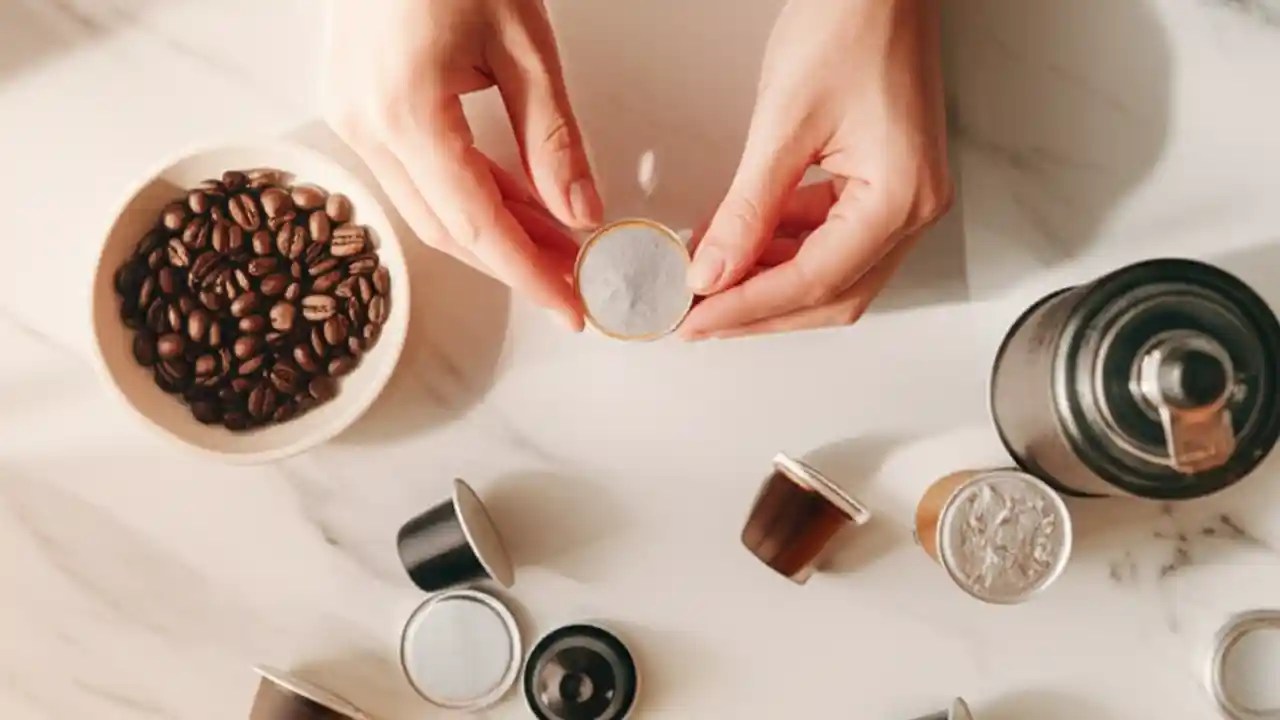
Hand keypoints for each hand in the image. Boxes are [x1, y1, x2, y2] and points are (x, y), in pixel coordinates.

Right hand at [323, 0, 602, 330]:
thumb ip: (553, 137)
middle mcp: (364, 125)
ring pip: (429, 209)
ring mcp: (351, 118)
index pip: (475, 224)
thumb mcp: (523, 44)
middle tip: (576, 281)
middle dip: (516, 263)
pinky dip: (468, 197)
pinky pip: (415, 177)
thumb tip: (581, 214)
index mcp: (405, 110)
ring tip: (558, 244)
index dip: (527, 275)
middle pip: (448, 229)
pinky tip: (517, 203)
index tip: (572, 307)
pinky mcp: (356, 108)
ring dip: (494, 234)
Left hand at [681, 0, 951, 339]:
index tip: (694, 318)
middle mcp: (913, 209)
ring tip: (708, 282)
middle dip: (758, 310)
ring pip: (831, 274)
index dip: (746, 308)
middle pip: (830, 295)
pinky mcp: (884, 183)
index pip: (814, 282)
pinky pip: (832, 239)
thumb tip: (712, 270)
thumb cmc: (849, 24)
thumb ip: (747, 208)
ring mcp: (903, 199)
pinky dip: (783, 249)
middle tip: (694, 316)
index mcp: (900, 198)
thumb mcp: (783, 123)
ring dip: (769, 283)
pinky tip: (739, 244)